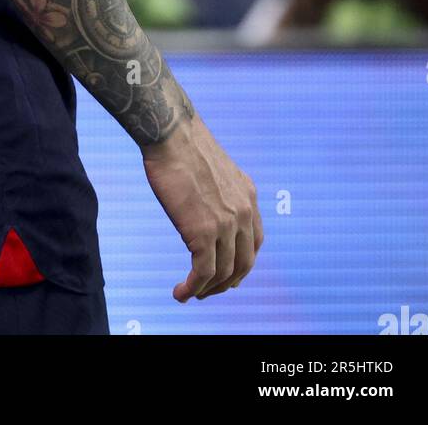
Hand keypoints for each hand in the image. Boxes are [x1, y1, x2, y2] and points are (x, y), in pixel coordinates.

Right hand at [142, 115, 262, 301]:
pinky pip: (203, 272)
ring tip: (189, 294)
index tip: (227, 273)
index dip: (242, 263)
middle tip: (208, 290)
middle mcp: (244, 212)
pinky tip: (180, 292)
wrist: (171, 133)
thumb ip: (220, 192)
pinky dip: (192, 288)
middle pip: (243, 263)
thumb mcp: (214, 169)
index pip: (256, 242)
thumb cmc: (183, 145)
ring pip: (223, 273)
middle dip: (226, 282)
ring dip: (206, 290)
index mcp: (248, 195)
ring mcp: (226, 224)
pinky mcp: (203, 232)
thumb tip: (206, 208)